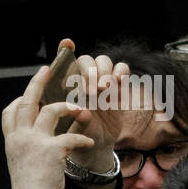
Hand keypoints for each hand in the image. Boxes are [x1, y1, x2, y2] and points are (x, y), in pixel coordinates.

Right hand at [2, 64, 96, 188]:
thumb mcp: (24, 164)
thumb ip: (29, 148)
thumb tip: (41, 140)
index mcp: (12, 140)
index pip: (10, 111)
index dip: (20, 99)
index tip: (31, 93)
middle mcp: (19, 137)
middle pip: (27, 102)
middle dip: (37, 83)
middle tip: (47, 69)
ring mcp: (34, 142)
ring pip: (50, 111)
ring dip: (68, 107)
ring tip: (81, 109)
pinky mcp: (51, 150)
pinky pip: (72, 136)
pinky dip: (83, 138)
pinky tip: (90, 143)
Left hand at [65, 40, 130, 174]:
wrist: (98, 144)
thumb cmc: (80, 136)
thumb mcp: (77, 132)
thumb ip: (81, 120)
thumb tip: (85, 111)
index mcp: (68, 85)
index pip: (65, 61)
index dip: (65, 49)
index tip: (68, 44)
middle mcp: (84, 80)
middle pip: (88, 60)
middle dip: (91, 71)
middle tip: (94, 88)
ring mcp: (102, 82)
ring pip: (104, 61)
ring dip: (105, 71)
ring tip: (106, 87)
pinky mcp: (119, 88)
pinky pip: (122, 70)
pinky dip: (122, 72)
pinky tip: (119, 83)